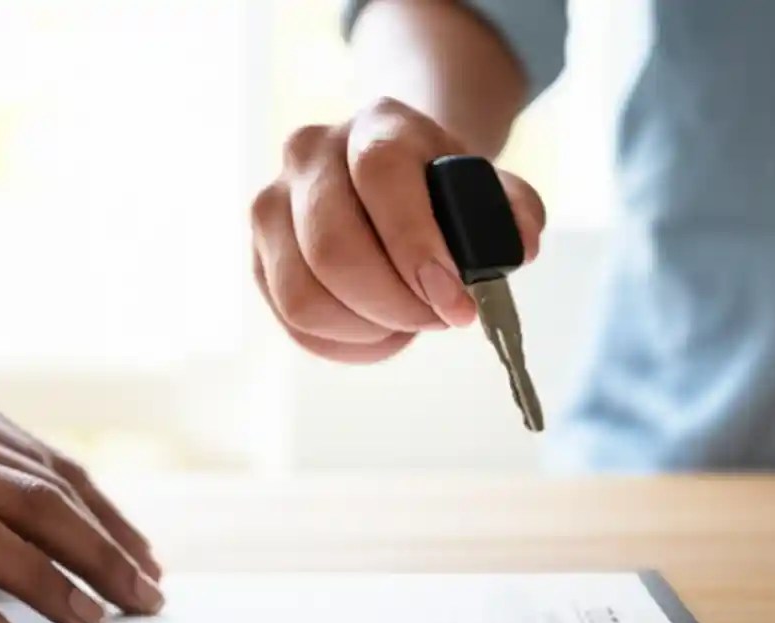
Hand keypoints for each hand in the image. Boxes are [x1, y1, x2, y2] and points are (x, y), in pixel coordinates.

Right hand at [251, 97, 545, 363]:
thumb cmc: (439, 192)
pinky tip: (376, 332)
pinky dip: (342, 345)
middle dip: (394, 305)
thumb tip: (517, 247)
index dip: (417, 247)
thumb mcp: (488, 188)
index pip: (381, 177)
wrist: (387, 178)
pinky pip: (291, 323)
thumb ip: (513, 212)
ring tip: (405, 325)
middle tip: (436, 319)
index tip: (455, 304)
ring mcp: (272, 204)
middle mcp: (309, 153)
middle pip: (332, 250)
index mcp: (375, 125)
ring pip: (303, 297)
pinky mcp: (257, 256)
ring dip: (366, 330)